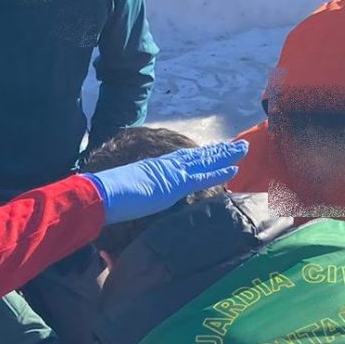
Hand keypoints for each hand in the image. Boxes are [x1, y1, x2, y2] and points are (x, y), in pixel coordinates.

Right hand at [82, 140, 248, 225]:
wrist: (101, 194)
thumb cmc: (107, 197)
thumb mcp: (126, 192)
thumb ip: (136, 192)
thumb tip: (133, 199)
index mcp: (155, 167)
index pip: (183, 159)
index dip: (201, 156)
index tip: (215, 151)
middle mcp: (166, 166)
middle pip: (198, 156)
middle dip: (218, 151)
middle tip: (237, 145)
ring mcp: (171, 174)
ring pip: (205, 161)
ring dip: (225, 155)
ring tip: (243, 149)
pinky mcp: (174, 184)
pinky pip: (202, 177)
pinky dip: (219, 172)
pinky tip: (234, 167)